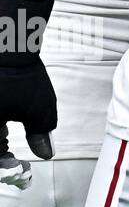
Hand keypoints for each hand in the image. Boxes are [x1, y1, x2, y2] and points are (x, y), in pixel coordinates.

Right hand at [0, 0, 56, 162]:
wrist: (9, 43)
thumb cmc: (24, 78)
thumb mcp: (41, 110)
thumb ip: (40, 135)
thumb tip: (45, 153)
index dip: (5, 162)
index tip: (13, 163)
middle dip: (0, 145)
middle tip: (8, 148)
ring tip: (5, 132)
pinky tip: (1, 117)